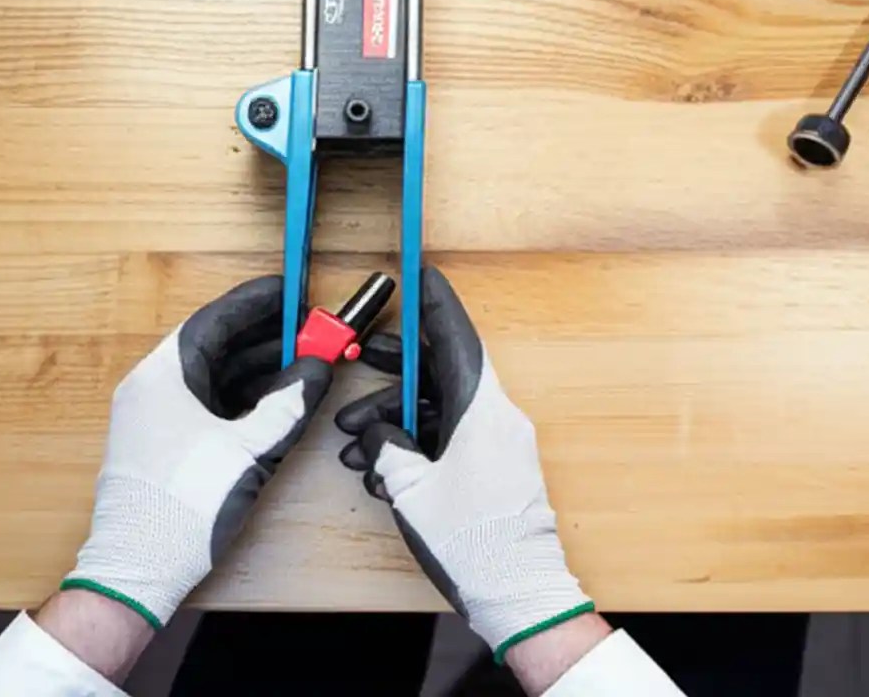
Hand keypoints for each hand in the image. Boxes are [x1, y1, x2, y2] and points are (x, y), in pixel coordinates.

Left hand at [62, 276, 332, 630]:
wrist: (139, 569)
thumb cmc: (184, 506)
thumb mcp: (250, 450)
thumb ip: (289, 404)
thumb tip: (318, 368)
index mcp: (162, 377)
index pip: (214, 320)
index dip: (257, 303)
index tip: (292, 291)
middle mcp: (153, 389)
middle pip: (215, 346)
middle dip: (266, 337)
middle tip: (312, 329)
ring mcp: (156, 418)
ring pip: (214, 376)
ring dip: (259, 368)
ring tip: (306, 361)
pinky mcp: (165, 444)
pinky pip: (208, 404)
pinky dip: (244, 398)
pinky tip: (278, 399)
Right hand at [336, 267, 593, 663]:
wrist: (517, 595)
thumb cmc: (470, 541)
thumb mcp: (409, 488)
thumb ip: (386, 447)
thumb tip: (375, 434)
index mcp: (483, 411)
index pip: (457, 337)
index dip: (434, 304)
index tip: (419, 273)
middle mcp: (497, 419)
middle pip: (442, 373)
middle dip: (394, 374)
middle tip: (358, 363)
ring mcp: (499, 446)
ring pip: (441, 410)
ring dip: (395, 422)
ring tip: (351, 449)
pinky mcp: (496, 470)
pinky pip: (452, 440)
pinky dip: (416, 446)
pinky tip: (378, 472)